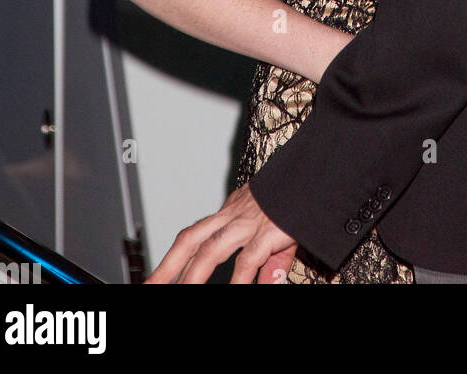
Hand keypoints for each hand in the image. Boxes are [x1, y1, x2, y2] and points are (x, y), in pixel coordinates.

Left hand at [144, 182, 296, 284]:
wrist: (317, 172)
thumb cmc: (296, 198)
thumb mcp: (278, 233)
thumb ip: (267, 262)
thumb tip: (262, 284)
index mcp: (231, 212)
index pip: (194, 235)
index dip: (173, 257)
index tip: (159, 276)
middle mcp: (234, 215)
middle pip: (191, 239)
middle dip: (167, 266)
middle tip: (149, 286)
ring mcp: (248, 222)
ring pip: (210, 249)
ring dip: (191, 276)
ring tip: (181, 294)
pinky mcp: (268, 230)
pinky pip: (248, 259)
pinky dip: (239, 280)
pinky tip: (235, 291)